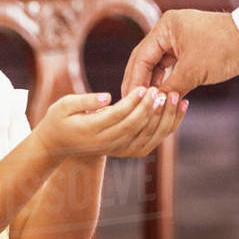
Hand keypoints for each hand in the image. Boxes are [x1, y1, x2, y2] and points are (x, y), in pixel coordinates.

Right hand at [32, 89, 185, 158]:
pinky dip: (167, 126)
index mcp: (91, 130)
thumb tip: (108, 98)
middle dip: (151, 108)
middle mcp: (107, 143)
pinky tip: (178, 110)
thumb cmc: (60, 119)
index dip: (132, 102)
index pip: (117, 116)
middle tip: (163, 89)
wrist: (59, 145)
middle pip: (135, 126)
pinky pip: (152, 140)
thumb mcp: (63, 106)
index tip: (144, 87)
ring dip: (164, 118)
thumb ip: (85, 101)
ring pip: (147, 136)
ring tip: (176, 97)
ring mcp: (118, 150)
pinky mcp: (128, 151)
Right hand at [122, 9, 238, 96]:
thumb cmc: (225, 48)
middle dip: (141, 83)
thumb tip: (152, 105)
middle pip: (147, 60)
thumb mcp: (193, 70)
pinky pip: (175, 68)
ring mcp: (183, 40)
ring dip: (155, 84)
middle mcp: (171, 31)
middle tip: (130, 106)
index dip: (134, 81)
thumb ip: (170, 87)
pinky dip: (170, 82)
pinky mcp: (195, 51)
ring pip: (161, 66)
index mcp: (165, 27)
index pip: (141, 56)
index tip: (127, 101)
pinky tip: (165, 98)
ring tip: (148, 106)